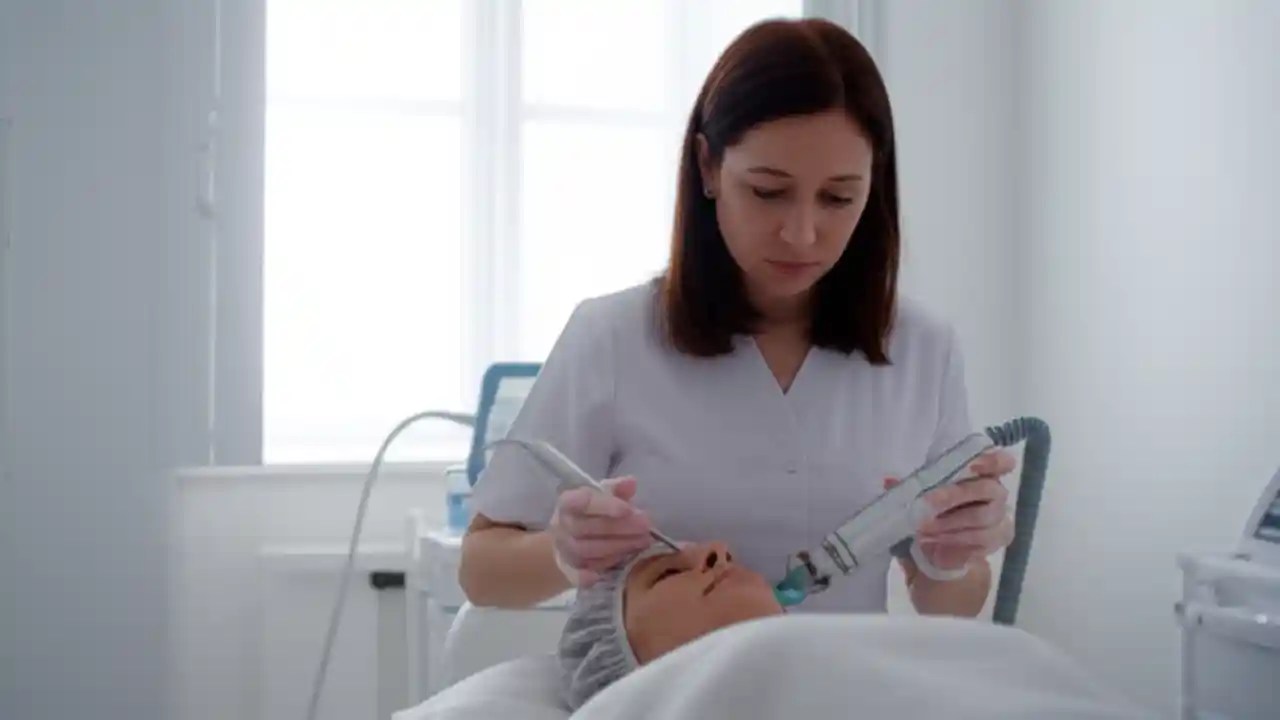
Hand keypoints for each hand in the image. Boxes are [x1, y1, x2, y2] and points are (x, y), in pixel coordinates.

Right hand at [549, 476, 653, 586]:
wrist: (569, 540)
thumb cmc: (591, 514)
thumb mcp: (603, 496)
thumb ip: (617, 489)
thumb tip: (631, 482)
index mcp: (567, 503)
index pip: (582, 502)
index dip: (605, 505)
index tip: (628, 508)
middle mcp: (561, 526)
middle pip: (586, 528)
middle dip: (619, 528)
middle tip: (645, 526)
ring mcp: (563, 550)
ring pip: (587, 551)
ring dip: (618, 546)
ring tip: (642, 541)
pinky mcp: (569, 571)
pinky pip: (582, 574)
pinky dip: (600, 569)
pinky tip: (620, 563)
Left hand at [885, 449, 1016, 571]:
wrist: (942, 546)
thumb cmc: (936, 510)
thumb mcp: (923, 494)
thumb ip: (912, 485)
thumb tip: (889, 481)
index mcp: (983, 472)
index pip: (1001, 461)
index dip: (991, 461)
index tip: (972, 465)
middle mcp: (997, 492)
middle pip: (986, 489)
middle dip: (953, 495)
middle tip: (926, 503)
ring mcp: (1000, 517)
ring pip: (981, 518)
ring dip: (949, 523)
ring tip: (922, 527)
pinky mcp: (998, 539)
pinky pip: (979, 540)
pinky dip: (953, 540)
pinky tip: (934, 541)